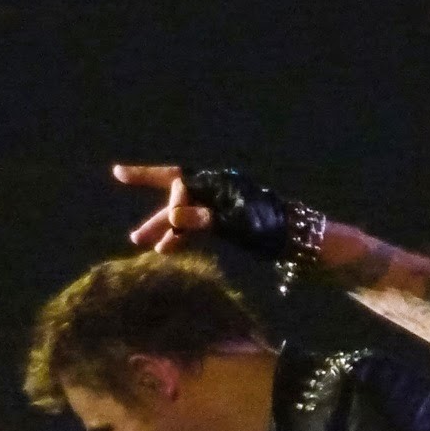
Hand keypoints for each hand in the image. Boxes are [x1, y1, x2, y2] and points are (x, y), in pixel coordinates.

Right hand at [115, 163, 299, 258]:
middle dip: (156, 217)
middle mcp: (215, 190)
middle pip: (177, 199)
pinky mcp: (224, 222)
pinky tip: (167, 250)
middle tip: (135, 236)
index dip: (154, 185)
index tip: (132, 188)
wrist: (296, 239)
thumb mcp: (236, 225)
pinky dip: (182, 238)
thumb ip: (204, 220)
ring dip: (165, 230)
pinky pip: (195, 227)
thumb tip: (173, 217)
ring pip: (184, 216)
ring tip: (143, 245)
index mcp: (217, 182)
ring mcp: (218, 206)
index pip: (178, 180)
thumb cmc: (270, 228)